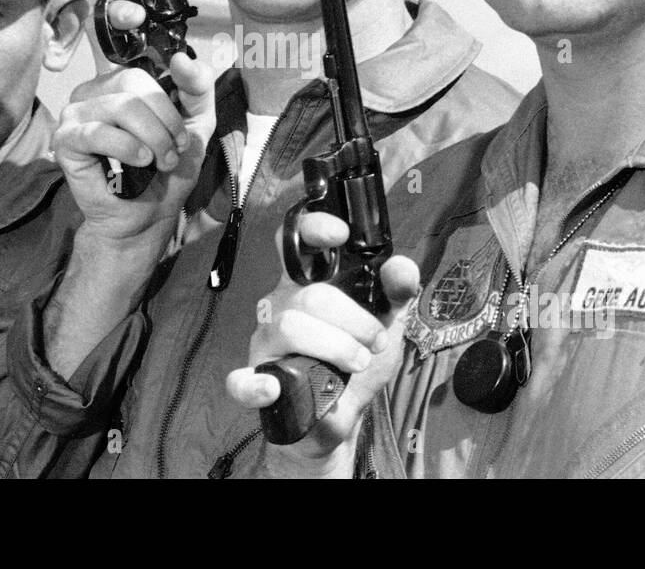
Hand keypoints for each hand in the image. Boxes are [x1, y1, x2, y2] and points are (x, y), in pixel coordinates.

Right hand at [53, 0, 215, 242]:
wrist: (148, 216)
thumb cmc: (166, 170)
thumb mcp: (196, 126)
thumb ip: (196, 89)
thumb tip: (179, 58)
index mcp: (124, 81)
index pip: (111, 33)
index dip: (119, 15)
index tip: (135, 14)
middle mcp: (97, 89)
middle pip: (133, 80)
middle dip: (166, 117)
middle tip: (173, 147)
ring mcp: (77, 112)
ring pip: (122, 106)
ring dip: (153, 138)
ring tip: (159, 161)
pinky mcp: (66, 140)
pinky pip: (99, 132)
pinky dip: (128, 148)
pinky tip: (139, 162)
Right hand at [226, 212, 419, 475]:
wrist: (342, 417)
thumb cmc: (357, 361)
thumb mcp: (387, 323)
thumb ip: (396, 292)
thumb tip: (401, 266)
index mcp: (308, 284)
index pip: (295, 241)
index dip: (312, 228)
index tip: (340, 233)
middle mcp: (281, 306)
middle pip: (309, 294)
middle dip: (353, 318)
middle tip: (376, 342)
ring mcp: (265, 343)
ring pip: (289, 327)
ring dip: (335, 346)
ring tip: (357, 363)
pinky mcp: (256, 382)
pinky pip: (243, 380)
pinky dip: (256, 384)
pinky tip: (274, 388)